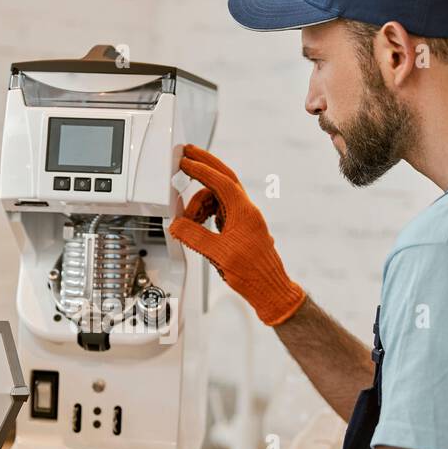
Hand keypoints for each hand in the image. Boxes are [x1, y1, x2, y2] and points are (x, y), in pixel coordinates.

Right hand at [171, 144, 305, 325]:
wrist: (270, 290)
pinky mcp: (240, 230)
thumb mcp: (218, 254)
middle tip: (186, 158)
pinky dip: (205, 215)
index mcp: (244, 212)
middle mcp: (245, 212)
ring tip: (187, 221)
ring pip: (218, 199)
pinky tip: (197, 227)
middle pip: (223, 180)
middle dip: (205, 167)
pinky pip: (219, 213)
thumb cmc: (253, 274)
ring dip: (199, 204)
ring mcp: (243, 220)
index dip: (202, 169)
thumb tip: (177, 225)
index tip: (186, 161)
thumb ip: (194, 237)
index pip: (221, 181)